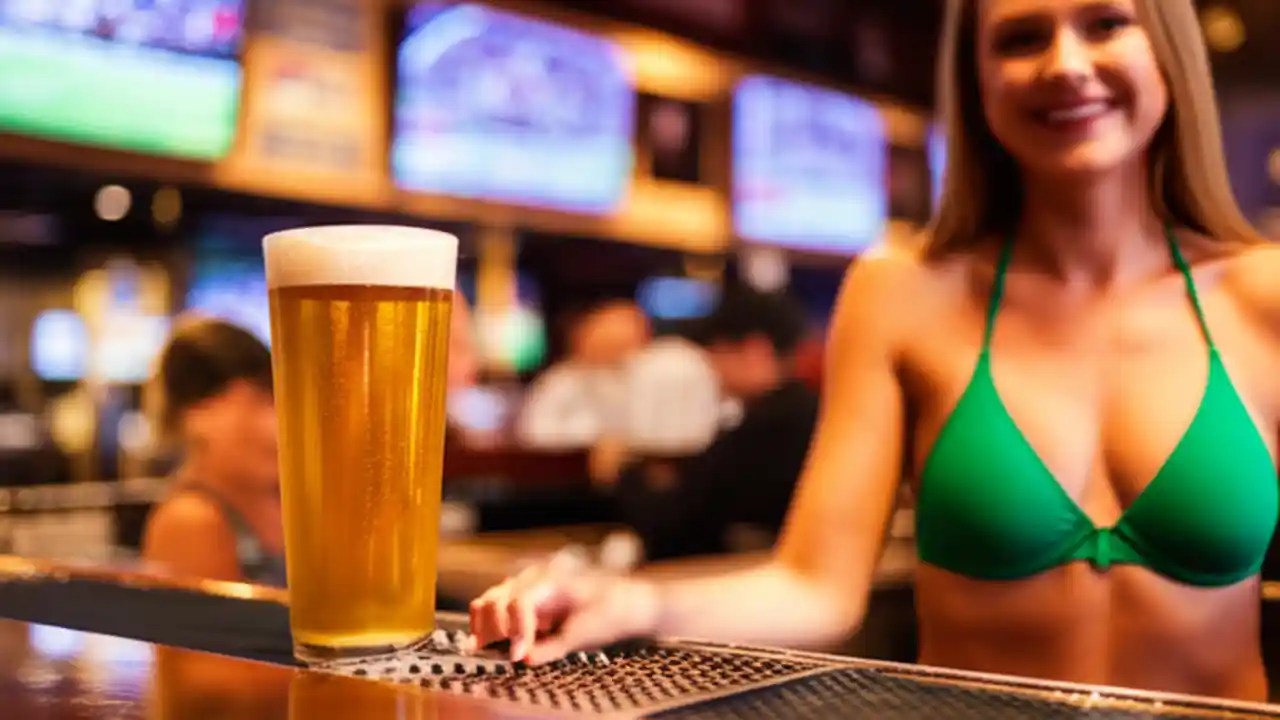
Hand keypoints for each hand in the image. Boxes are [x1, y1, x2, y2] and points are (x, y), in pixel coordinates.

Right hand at [468, 553, 660, 664]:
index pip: (520, 600)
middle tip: (511, 654)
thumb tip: (526, 659)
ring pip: (488, 601)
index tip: (519, 655)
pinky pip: (492, 608)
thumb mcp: (586, 632)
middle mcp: (532, 579)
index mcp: (551, 580)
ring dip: (485, 626)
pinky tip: (484, 643)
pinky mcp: (520, 602)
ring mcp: (524, 588)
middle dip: (497, 628)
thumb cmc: (608, 610)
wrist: (624, 601)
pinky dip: (485, 625)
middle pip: (497, 598)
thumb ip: (553, 646)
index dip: (517, 629)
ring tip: (488, 649)